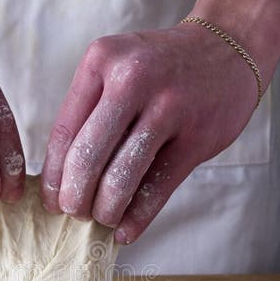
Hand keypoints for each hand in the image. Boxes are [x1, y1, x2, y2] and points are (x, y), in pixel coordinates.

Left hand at [40, 25, 258, 242]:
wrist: (228, 49)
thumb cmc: (161, 69)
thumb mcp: (119, 69)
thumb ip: (91, 111)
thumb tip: (61, 178)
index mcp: (102, 61)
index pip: (64, 131)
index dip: (53, 176)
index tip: (50, 201)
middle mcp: (132, 79)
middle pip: (87, 157)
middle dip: (75, 197)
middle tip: (75, 213)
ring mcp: (168, 107)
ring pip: (121, 177)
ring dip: (105, 210)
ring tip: (102, 219)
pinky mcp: (196, 136)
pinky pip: (157, 187)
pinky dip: (137, 217)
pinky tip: (126, 231)